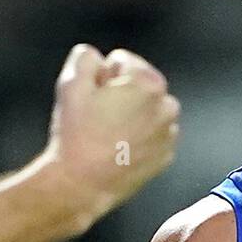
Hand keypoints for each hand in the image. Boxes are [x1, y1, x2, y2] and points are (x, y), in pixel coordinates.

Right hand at [42, 44, 179, 226]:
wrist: (82, 184)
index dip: (102, 75)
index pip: (123, 61)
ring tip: (108, 134)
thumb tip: (98, 59)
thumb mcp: (72, 82)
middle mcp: (167, 108)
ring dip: (132, 115)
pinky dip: (139, 138)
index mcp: (149, 83)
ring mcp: (169, 135)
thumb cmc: (77, 133)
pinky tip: (118, 149)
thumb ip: (86, 57)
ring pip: (148, 111)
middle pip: (140, 86)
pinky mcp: (165, 157)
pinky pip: (152, 136)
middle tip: (99, 116)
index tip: (94, 97)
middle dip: (122, 94)